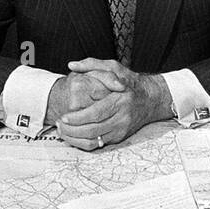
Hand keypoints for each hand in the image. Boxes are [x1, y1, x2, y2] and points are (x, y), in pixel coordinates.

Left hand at [55, 58, 171, 150]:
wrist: (151, 99)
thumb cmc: (130, 81)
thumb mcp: (114, 67)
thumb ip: (91, 64)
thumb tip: (72, 65)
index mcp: (120, 100)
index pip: (96, 113)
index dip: (78, 118)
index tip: (64, 117)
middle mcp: (122, 117)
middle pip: (93, 130)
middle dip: (73, 130)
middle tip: (59, 125)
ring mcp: (121, 129)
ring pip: (94, 141)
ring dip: (75, 138)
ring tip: (63, 131)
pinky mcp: (119, 137)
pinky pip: (98, 144)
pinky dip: (83, 142)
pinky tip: (73, 135)